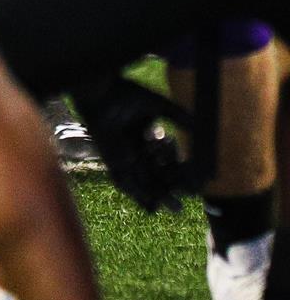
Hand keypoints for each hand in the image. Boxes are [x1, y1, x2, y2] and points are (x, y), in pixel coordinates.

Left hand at [69, 76, 196, 213]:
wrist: (100, 92)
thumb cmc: (126, 94)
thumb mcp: (158, 106)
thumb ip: (179, 116)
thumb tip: (200, 127)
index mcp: (143, 137)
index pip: (164, 160)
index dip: (178, 172)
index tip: (194, 183)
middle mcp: (132, 148)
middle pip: (154, 174)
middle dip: (169, 190)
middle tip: (185, 205)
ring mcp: (120, 154)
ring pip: (141, 180)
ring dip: (156, 195)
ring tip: (173, 208)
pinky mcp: (109, 158)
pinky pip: (122, 178)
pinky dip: (135, 191)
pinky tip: (149, 202)